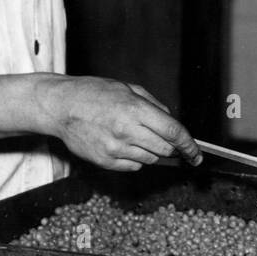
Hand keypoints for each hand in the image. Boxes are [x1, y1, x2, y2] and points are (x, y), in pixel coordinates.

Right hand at [36, 76, 201, 170]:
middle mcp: (127, 131)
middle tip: (164, 139)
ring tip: (135, 135)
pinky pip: (134, 166)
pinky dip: (136, 158)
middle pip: (165, 149)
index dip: (190, 145)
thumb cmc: (94, 93)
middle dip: (171, 147)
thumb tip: (172, 122)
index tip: (196, 153)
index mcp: (136, 110)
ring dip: (152, 151)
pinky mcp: (105, 161)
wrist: (60, 107)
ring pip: (151, 159)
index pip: (174, 133)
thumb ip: (154, 106)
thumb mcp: (128, 89)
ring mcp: (115, 149)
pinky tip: (123, 143)